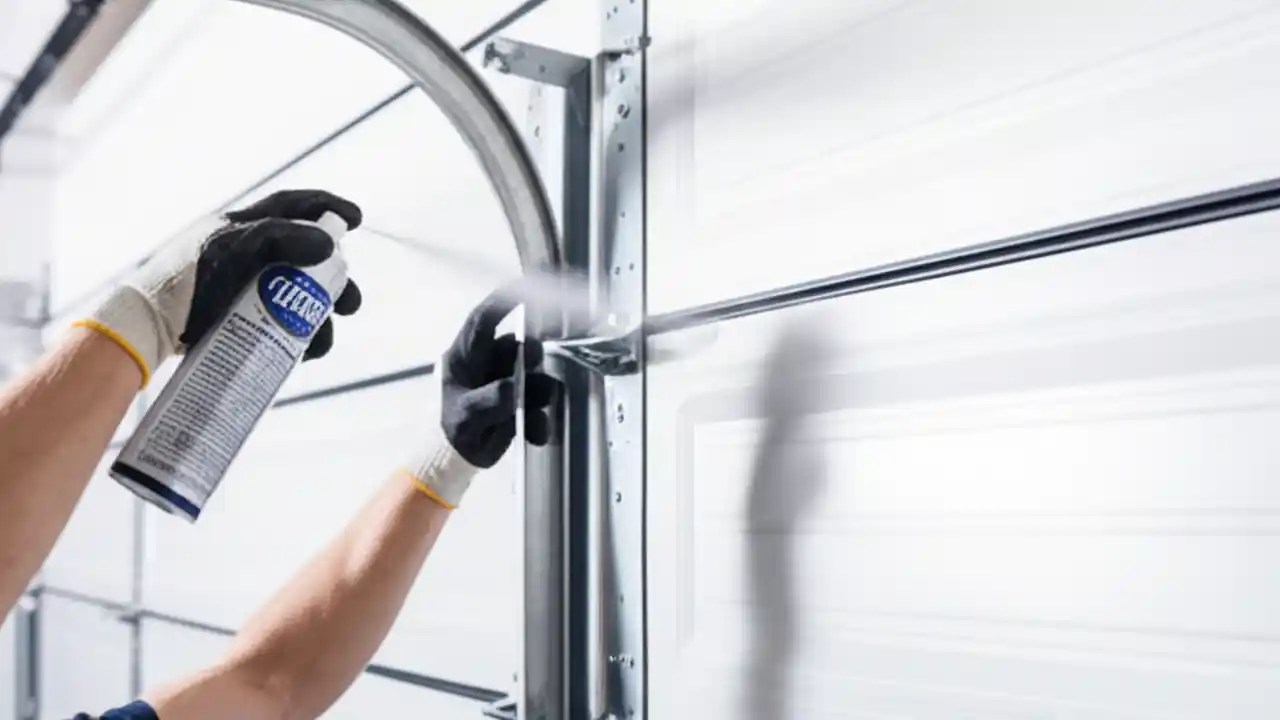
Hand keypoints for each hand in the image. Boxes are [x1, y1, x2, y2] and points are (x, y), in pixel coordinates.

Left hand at [77, 190, 362, 386]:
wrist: (150, 324)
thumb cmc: (186, 278)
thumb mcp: (231, 247)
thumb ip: (278, 238)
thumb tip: (327, 246)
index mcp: (245, 228)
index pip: (294, 206)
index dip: (328, 207)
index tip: (356, 220)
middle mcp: (253, 256)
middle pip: (310, 261)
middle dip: (337, 281)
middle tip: (350, 303)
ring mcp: (251, 289)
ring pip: (303, 299)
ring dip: (323, 318)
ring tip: (323, 341)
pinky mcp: (246, 320)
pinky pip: (286, 326)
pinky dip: (302, 339)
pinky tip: (305, 351)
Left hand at [404, 284, 559, 508]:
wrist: (455, 462)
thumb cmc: (451, 430)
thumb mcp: (467, 414)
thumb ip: (492, 398)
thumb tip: (518, 386)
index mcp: (466, 356)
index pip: (484, 319)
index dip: (504, 301)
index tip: (528, 288)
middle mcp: (488, 364)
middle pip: (519, 348)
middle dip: (530, 364)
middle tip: (530, 384)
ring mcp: (505, 382)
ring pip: (535, 376)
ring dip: (537, 399)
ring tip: (527, 421)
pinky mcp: (518, 402)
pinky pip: (539, 404)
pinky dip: (539, 420)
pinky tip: (533, 435)